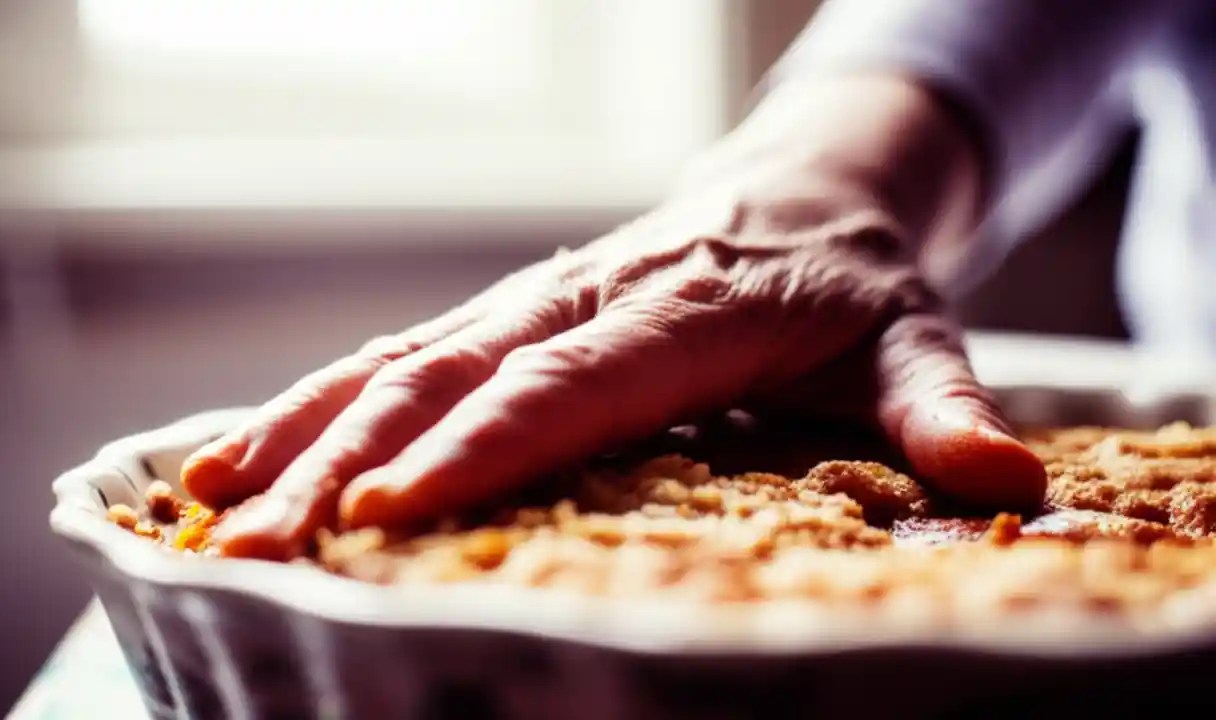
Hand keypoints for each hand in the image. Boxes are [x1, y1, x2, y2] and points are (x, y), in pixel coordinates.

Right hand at [181, 192, 1045, 559]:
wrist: (804, 192)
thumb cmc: (852, 285)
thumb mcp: (915, 336)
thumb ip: (939, 407)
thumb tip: (1007, 488)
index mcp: (687, 310)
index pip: (571, 383)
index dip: (481, 446)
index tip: (388, 517)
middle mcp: (588, 297)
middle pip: (454, 373)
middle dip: (350, 459)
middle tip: (263, 546)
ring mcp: (535, 300)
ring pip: (402, 360)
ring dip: (304, 434)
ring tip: (216, 510)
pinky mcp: (506, 311)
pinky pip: (396, 353)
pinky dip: (313, 406)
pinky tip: (237, 458)